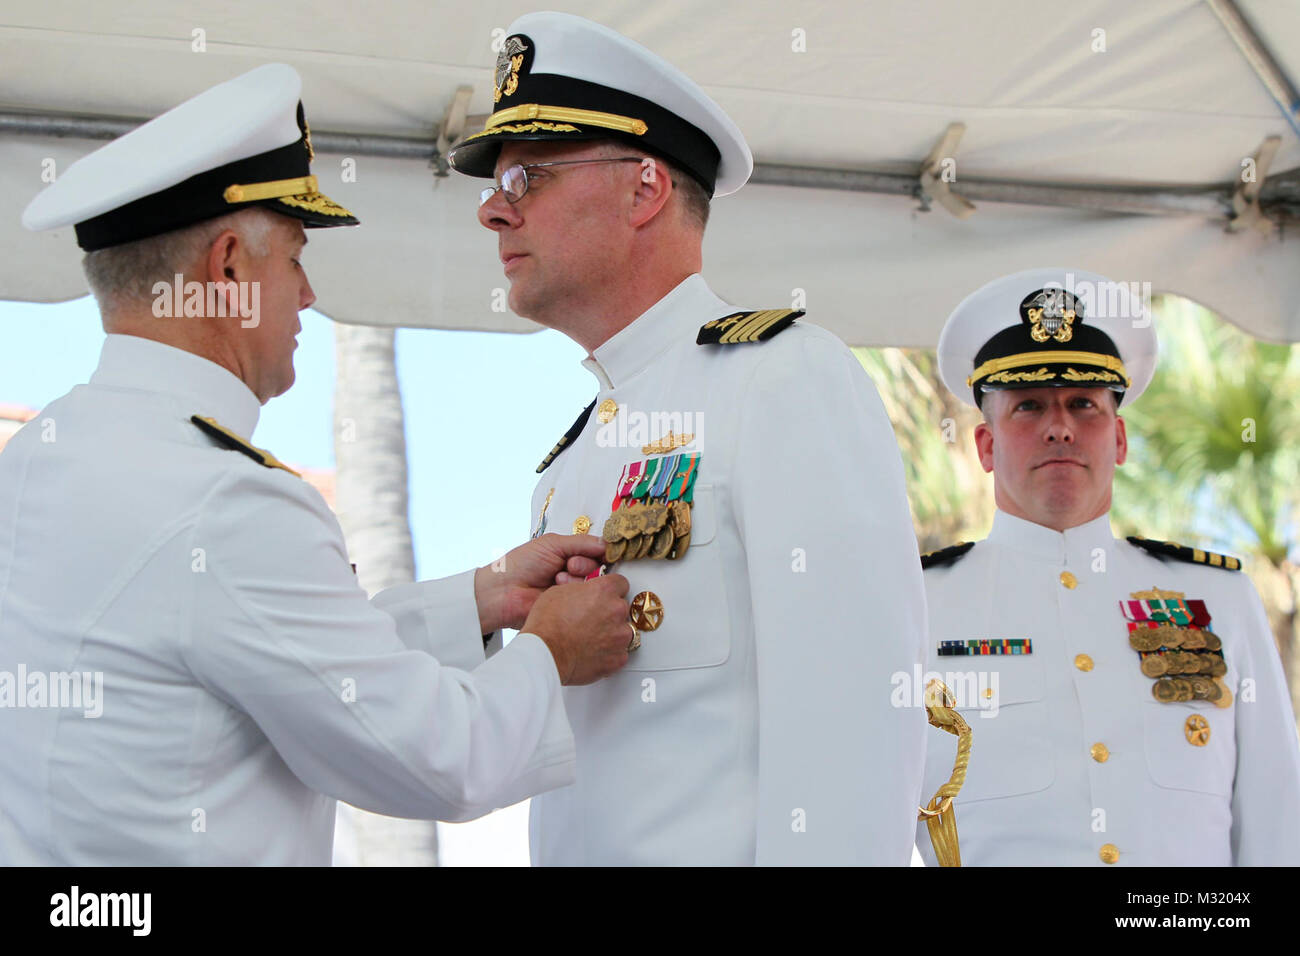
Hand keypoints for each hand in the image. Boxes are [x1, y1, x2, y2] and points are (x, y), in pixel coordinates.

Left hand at [474, 533, 606, 632]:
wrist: (503, 591)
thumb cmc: (521, 564)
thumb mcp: (552, 544)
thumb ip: (582, 543)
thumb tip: (607, 544)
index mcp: (570, 554)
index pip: (598, 551)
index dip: (601, 552)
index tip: (601, 552)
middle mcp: (574, 572)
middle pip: (599, 568)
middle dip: (584, 564)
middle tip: (569, 566)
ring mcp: (572, 590)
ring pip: (593, 584)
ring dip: (576, 579)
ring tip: (556, 580)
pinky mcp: (570, 608)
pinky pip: (584, 599)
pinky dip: (573, 593)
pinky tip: (557, 591)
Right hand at [521, 573, 632, 684]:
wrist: (545, 654)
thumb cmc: (547, 625)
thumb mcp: (558, 592)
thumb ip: (581, 590)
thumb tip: (584, 593)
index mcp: (604, 590)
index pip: (620, 583)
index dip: (610, 590)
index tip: (605, 595)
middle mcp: (616, 611)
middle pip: (621, 607)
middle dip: (609, 612)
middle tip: (590, 619)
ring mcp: (620, 636)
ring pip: (623, 631)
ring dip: (611, 633)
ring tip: (590, 638)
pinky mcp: (617, 657)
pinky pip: (619, 653)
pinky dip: (609, 653)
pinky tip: (592, 651)